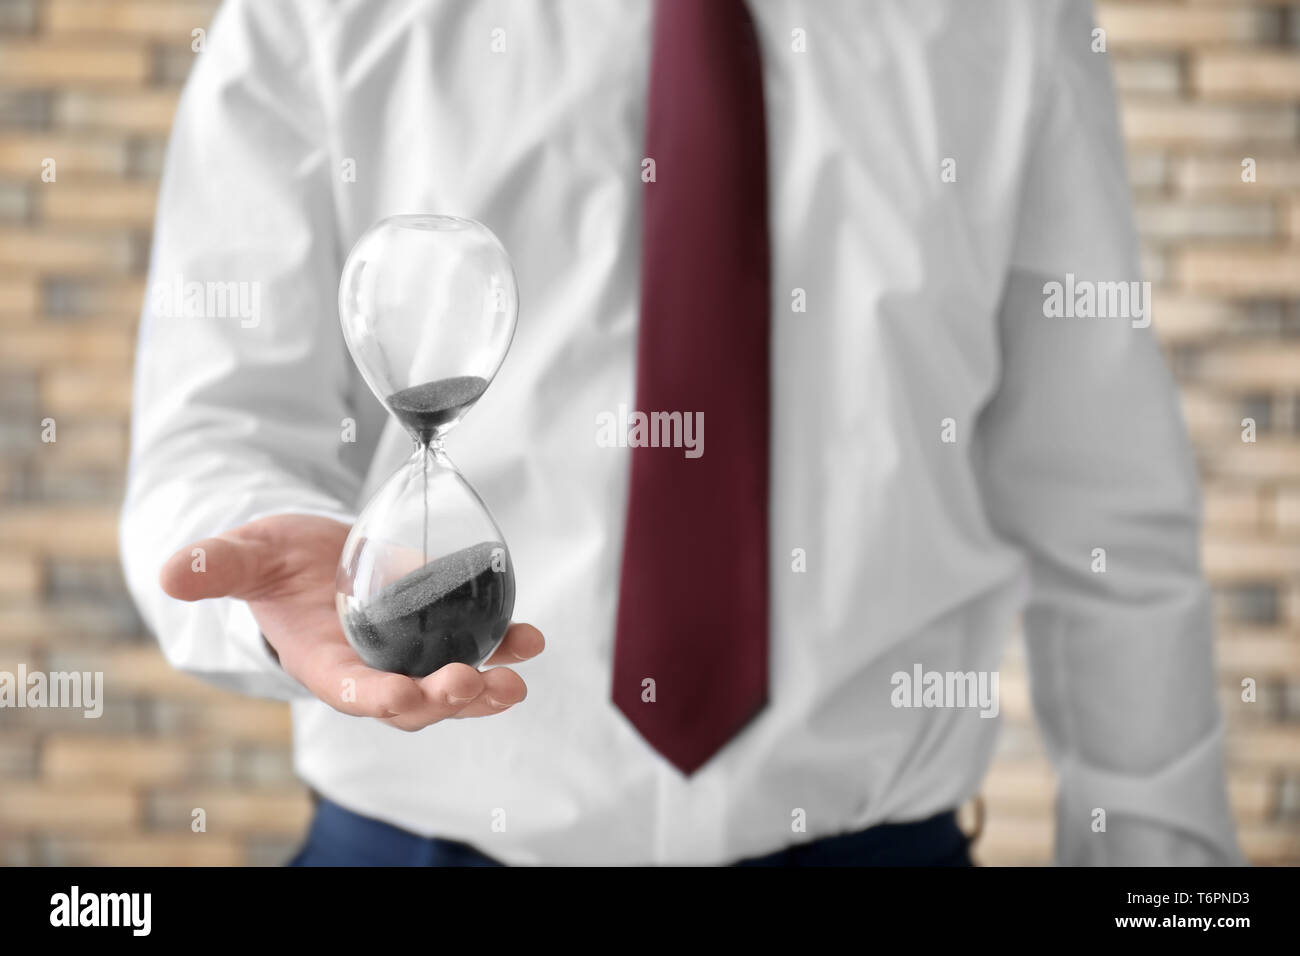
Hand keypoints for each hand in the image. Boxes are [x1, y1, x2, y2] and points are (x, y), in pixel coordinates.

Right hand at [159, 514, 543, 730]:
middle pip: (411, 702)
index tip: (403, 694)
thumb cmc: (272, 563)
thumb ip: (217, 566)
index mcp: (322, 662)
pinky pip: (476, 648)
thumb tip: (172, 572)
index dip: (375, 695)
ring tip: (515, 682)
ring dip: (485, 689)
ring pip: (450, 689)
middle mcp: (371, 670)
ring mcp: (409, 656)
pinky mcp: (438, 633)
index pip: (349, 690)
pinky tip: (530, 640)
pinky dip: (503, 647)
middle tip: (470, 682)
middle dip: (441, 698)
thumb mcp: (246, 556)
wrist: (309, 559)